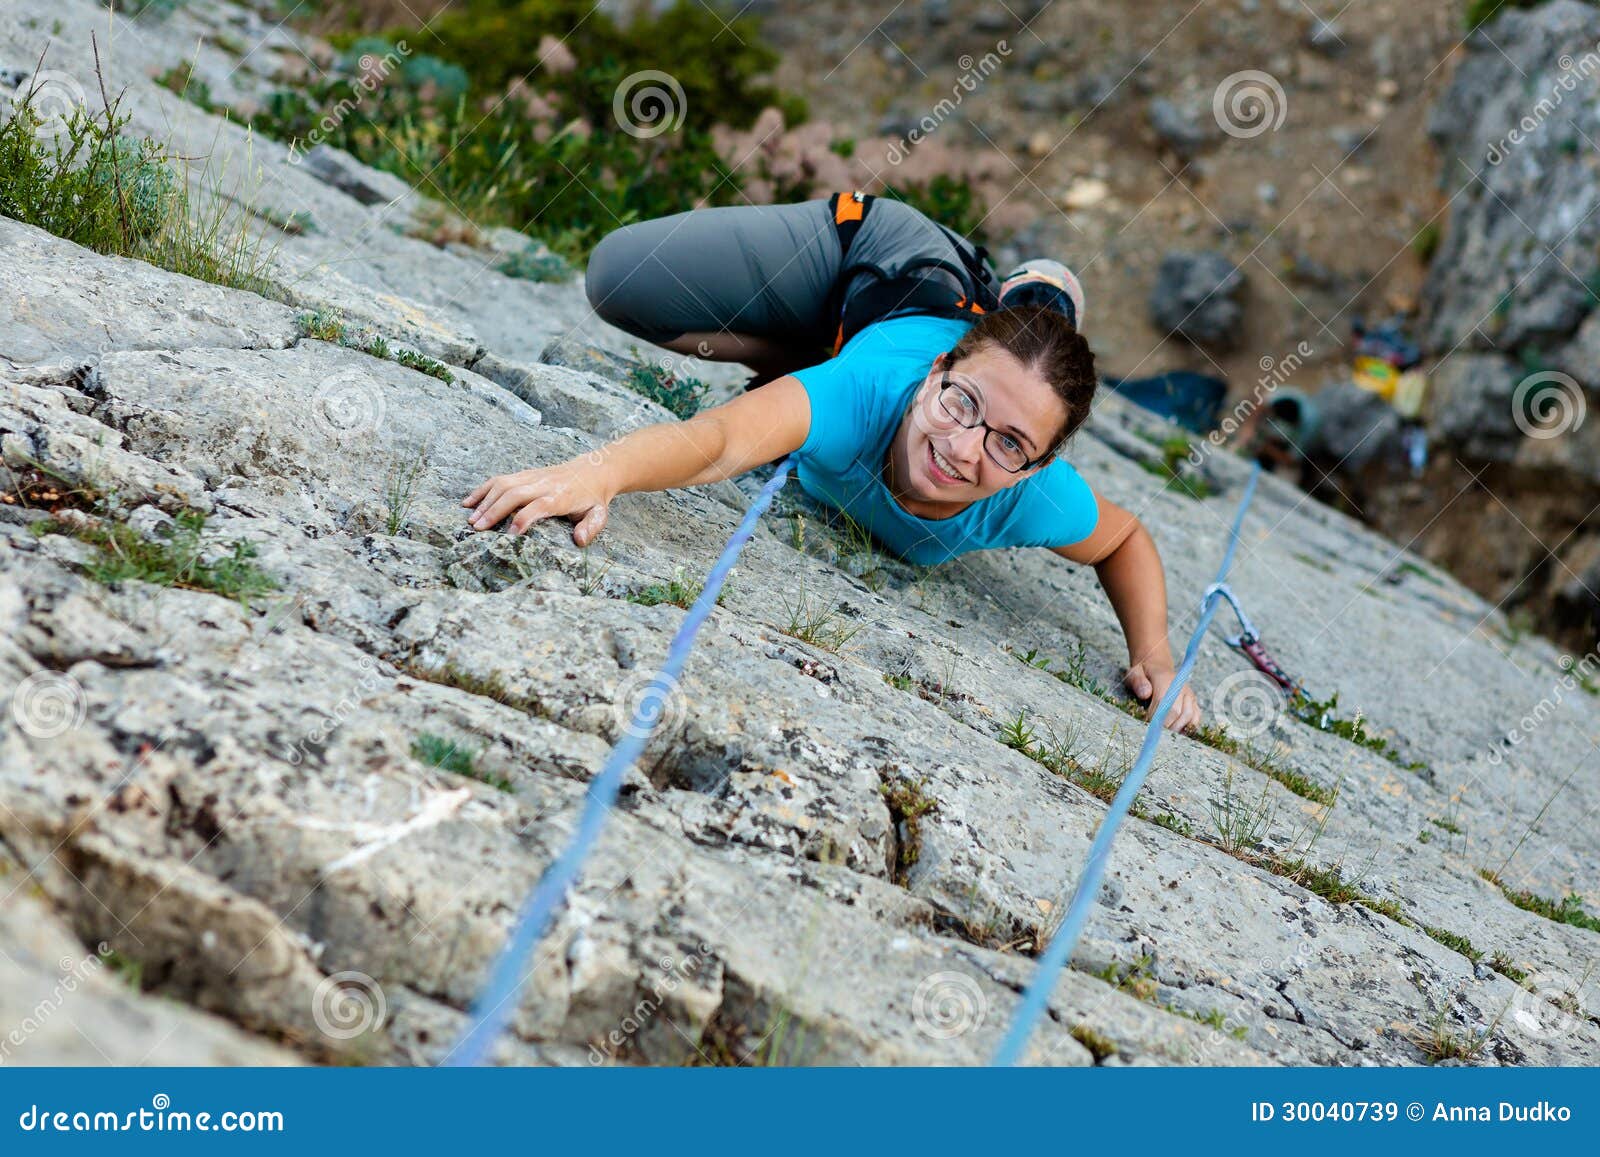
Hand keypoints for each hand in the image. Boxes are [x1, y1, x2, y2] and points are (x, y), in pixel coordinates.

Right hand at [461, 460, 613, 545]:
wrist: (593, 471)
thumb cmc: (592, 498)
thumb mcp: (599, 515)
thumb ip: (590, 528)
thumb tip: (579, 541)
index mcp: (561, 497)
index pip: (539, 506)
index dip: (524, 518)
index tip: (511, 534)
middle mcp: (544, 485)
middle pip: (515, 494)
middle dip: (495, 510)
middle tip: (478, 528)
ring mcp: (532, 477)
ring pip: (504, 484)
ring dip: (485, 501)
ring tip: (471, 519)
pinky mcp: (524, 474)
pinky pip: (500, 479)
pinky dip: (483, 489)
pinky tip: (469, 502)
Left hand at [1125, 662, 1200, 732]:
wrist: (1157, 668)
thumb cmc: (1144, 673)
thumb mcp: (1135, 672)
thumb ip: (1137, 681)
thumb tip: (1145, 694)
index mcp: (1166, 679)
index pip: (1164, 702)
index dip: (1155, 717)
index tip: (1146, 726)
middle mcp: (1181, 687)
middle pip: (1179, 712)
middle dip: (1165, 727)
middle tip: (1154, 735)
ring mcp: (1190, 695)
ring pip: (1189, 716)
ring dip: (1176, 729)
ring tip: (1163, 735)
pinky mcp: (1194, 702)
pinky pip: (1196, 717)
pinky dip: (1187, 727)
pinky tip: (1175, 732)